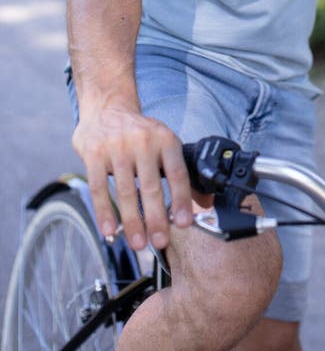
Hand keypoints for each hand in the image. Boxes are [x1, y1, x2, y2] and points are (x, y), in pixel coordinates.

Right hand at [72, 107, 194, 249]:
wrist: (107, 107)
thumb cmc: (139, 132)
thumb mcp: (164, 142)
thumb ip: (178, 171)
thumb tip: (204, 203)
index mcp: (165, 139)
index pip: (177, 173)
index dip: (181, 199)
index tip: (183, 223)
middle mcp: (143, 141)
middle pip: (151, 186)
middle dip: (156, 218)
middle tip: (160, 242)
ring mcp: (117, 147)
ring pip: (126, 191)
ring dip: (132, 221)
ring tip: (138, 243)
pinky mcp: (94, 153)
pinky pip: (99, 187)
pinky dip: (104, 212)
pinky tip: (109, 230)